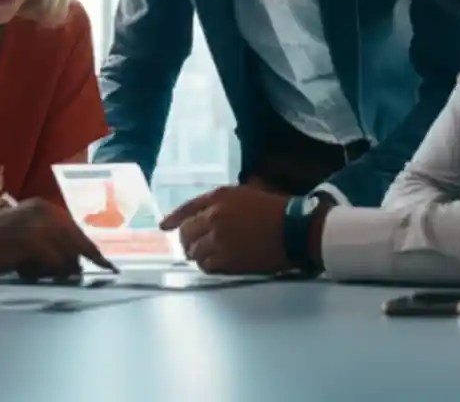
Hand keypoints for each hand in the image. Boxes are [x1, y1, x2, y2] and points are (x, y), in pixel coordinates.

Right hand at [0, 199, 116, 280]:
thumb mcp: (20, 237)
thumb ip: (46, 244)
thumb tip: (72, 266)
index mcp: (43, 207)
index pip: (76, 231)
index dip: (91, 251)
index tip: (108, 267)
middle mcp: (45, 211)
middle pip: (79, 242)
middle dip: (82, 263)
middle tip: (87, 278)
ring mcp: (39, 224)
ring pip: (68, 256)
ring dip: (55, 271)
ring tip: (27, 270)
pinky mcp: (31, 241)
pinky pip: (55, 265)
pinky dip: (45, 274)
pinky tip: (24, 272)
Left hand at [159, 185, 291, 273]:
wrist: (294, 229)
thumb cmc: (276, 209)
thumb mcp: (247, 193)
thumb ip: (223, 202)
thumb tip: (205, 212)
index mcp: (219, 197)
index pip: (187, 208)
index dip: (173, 218)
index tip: (164, 226)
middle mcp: (214, 217)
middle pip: (187, 233)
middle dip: (187, 241)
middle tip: (192, 248)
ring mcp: (219, 239)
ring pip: (195, 251)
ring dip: (198, 255)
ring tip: (206, 257)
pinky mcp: (227, 259)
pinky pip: (207, 265)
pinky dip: (208, 266)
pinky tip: (215, 265)